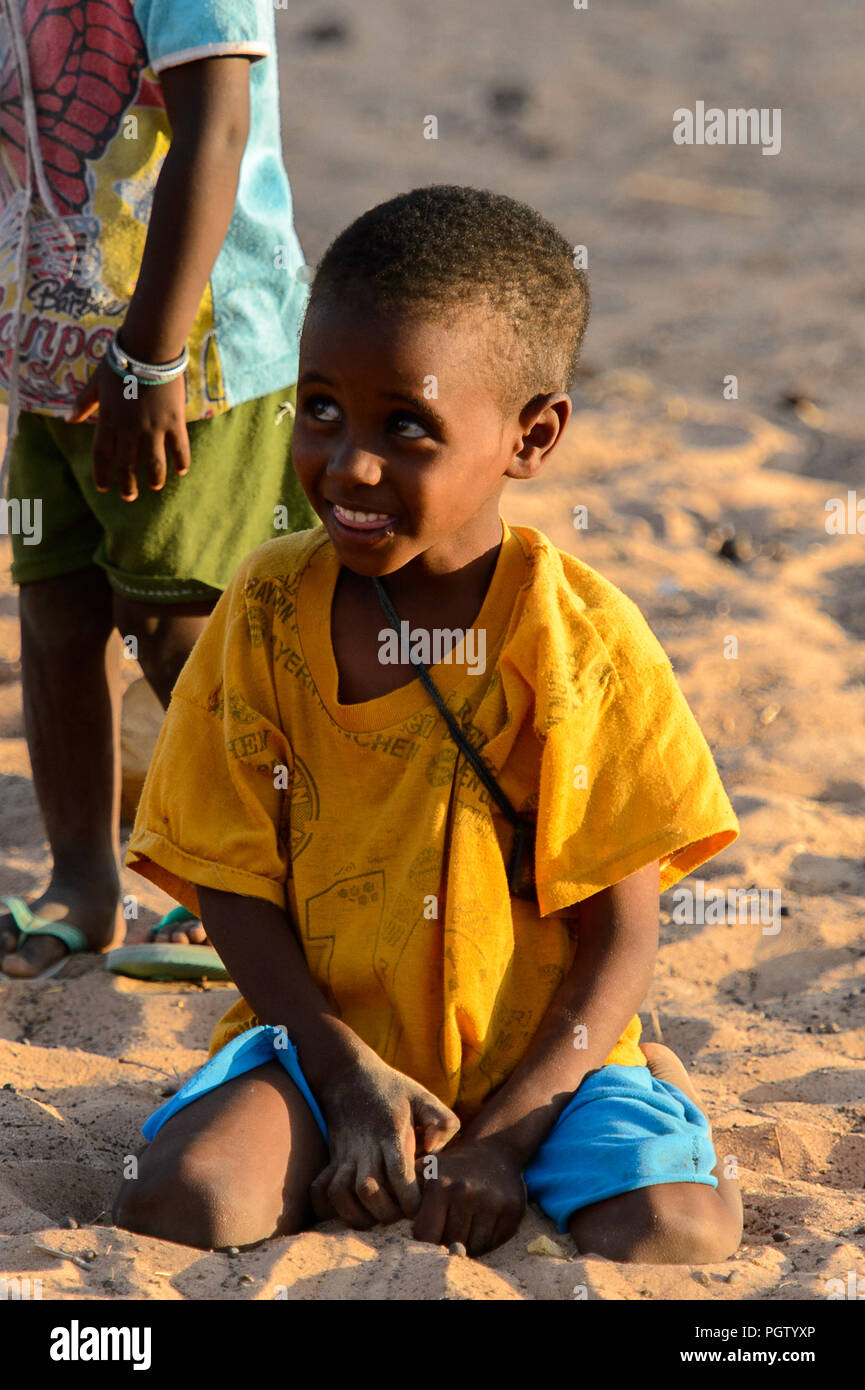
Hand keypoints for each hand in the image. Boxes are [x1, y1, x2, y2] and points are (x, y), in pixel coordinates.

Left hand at [69, 358, 190, 500]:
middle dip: (127, 484)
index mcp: (109, 420)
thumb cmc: (120, 363)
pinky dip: (180, 461)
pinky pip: (179, 448)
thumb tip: (68, 420)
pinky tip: (181, 471)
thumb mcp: (97, 383)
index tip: (104, 488)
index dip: (102, 474)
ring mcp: (153, 427)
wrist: (149, 349)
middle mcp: (130, 429)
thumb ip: (84, 404)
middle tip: (129, 496)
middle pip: (127, 465)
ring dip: (154, 478)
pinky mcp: (174, 422)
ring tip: (156, 487)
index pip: (102, 456)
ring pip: (153, 463)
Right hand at [310, 1051, 459, 1229]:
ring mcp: (344, 1154)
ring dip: (357, 1214)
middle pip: (369, 1192)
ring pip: (341, 1194)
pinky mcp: (330, 1159)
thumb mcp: (424, 1096)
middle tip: (400, 1215)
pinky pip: (319, 1189)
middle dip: (387, 1213)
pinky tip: (349, 1209)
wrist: (348, 1073)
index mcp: (391, 1134)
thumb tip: (433, 1151)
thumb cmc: (392, 1089)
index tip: (419, 1207)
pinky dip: (328, 1207)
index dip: (410, 1200)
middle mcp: (365, 1147)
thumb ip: (441, 1122)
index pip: (399, 1175)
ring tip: (376, 1216)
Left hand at [413, 1136, 525, 1256]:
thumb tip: (395, 1228)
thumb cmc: (452, 1167)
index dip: (425, 1239)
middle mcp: (467, 1194)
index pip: (426, 1236)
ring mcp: (492, 1203)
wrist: (494, 1149)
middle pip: (450, 1243)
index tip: (429, 1232)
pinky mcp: (513, 1211)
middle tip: (448, 1228)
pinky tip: (482, 1222)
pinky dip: (486, 1241)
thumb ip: (407, 1196)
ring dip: (468, 1243)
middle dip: (447, 1241)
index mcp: (441, 1185)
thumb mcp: (426, 1171)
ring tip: (465, 1224)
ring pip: (474, 1247)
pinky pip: (494, 1244)